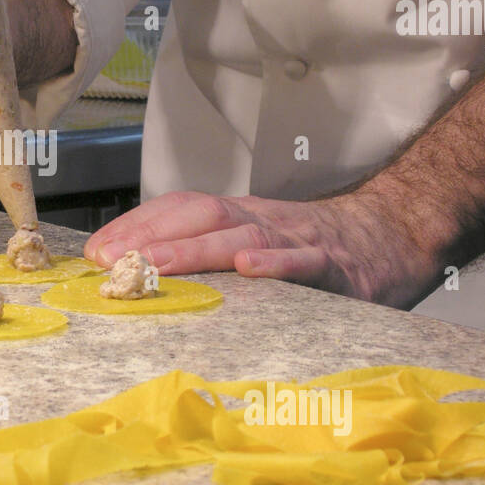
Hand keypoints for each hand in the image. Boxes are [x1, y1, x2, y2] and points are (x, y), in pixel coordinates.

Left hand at [83, 186, 443, 307]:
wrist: (391, 236)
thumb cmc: (312, 250)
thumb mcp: (255, 243)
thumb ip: (208, 257)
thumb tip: (139, 276)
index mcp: (237, 215)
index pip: (177, 209)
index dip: (135, 226)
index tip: (92, 251)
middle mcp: (259, 219)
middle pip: (198, 215)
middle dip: (149, 235)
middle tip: (108, 261)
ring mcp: (295, 238)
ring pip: (240, 234)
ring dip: (193, 250)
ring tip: (154, 265)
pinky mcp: (334, 265)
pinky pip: (303, 261)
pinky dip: (275, 263)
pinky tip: (250, 270)